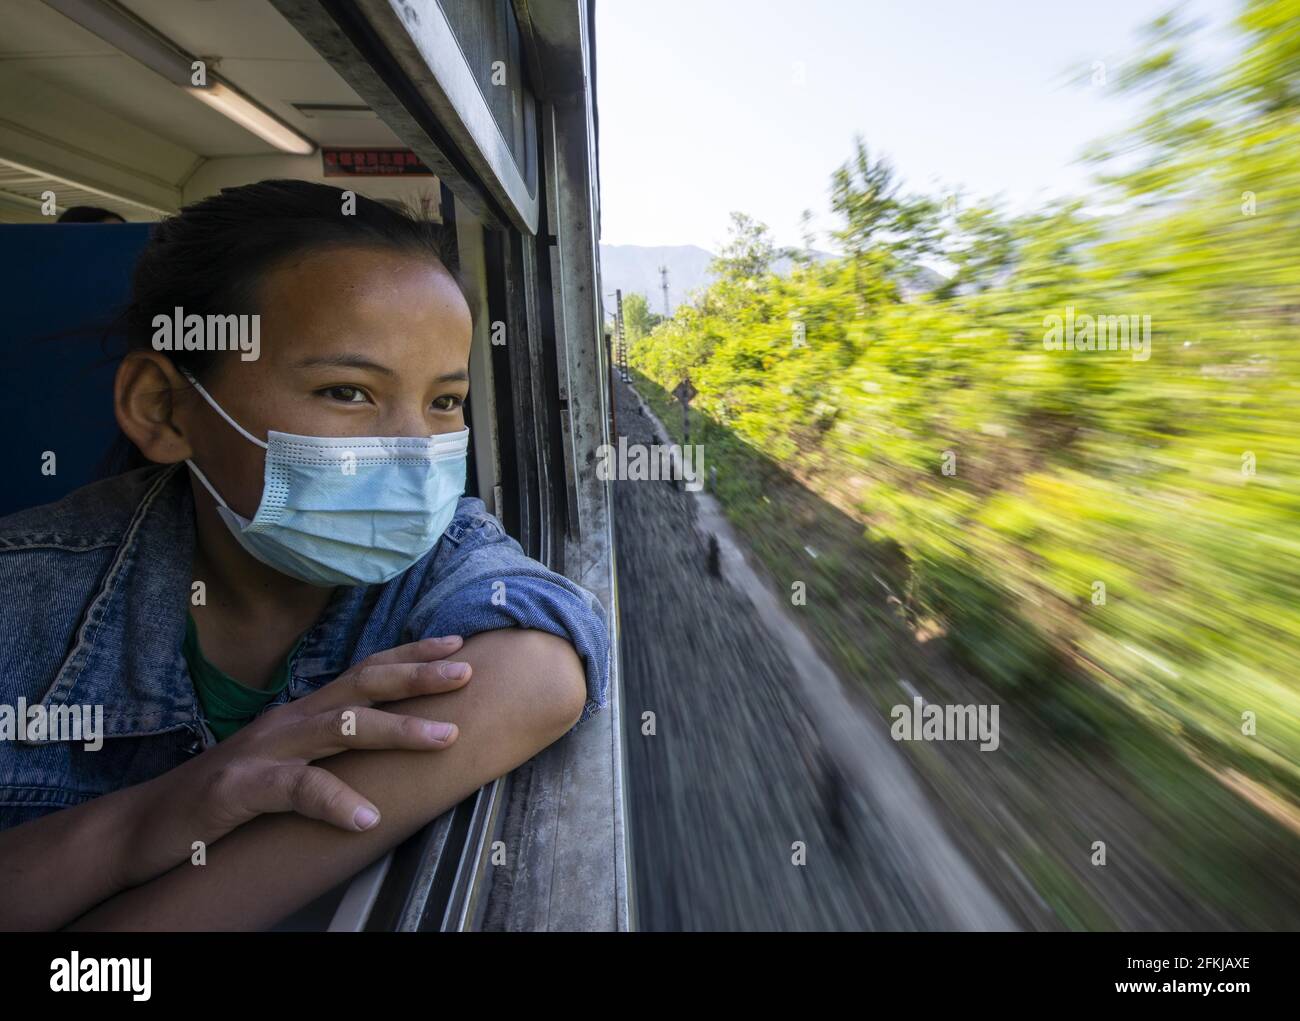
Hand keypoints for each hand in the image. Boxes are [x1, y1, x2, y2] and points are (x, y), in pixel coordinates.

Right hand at [123, 635, 470, 884]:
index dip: (410, 656)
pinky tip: (366, 817)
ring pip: (340, 729)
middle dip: (417, 677)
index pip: (363, 672)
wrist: (147, 823)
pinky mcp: (240, 789)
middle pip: (361, 687)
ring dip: (396, 730)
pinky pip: (296, 790)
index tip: (458, 644)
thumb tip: (383, 740)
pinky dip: (334, 801)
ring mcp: (264, 751)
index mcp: (302, 713)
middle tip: (468, 671)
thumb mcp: (287, 762)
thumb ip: (328, 747)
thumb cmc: (228, 794)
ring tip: (445, 738)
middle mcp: (289, 721)